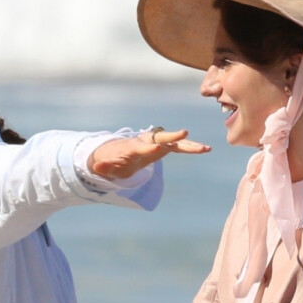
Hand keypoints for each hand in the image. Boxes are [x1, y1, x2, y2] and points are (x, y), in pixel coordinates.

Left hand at [88, 128, 209, 180]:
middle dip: (173, 137)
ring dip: (189, 145)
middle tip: (185, 134)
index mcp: (133, 147)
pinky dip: (190, 148)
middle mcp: (146, 142)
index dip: (150, 146)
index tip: (157, 147)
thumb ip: (103, 167)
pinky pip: (178, 148)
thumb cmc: (110, 160)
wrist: (117, 152)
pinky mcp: (163, 148)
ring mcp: (156, 144)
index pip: (143, 146)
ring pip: (174, 143)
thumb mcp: (105, 166)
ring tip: (205, 149)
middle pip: (162, 138)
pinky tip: (206, 150)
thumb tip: (96, 167)